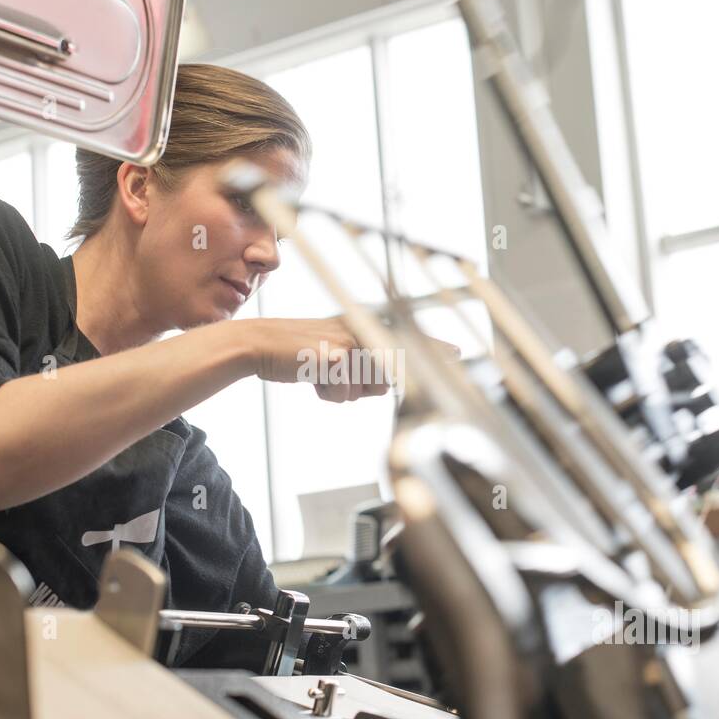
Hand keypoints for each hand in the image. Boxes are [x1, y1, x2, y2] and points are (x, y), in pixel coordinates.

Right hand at [242, 316, 458, 403]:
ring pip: (366, 386)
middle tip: (336, 368)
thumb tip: (388, 383)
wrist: (259, 345)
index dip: (435, 347)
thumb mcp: (335, 354)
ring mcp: (347, 343)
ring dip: (346, 390)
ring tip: (321, 372)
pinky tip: (313, 376)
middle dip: (367, 383)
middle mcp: (360, 330)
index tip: (459, 353)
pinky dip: (329, 392)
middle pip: (387, 372)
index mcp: (362, 325)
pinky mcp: (333, 357)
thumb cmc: (298, 352)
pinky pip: (344, 392)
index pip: (407, 338)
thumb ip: (364, 367)